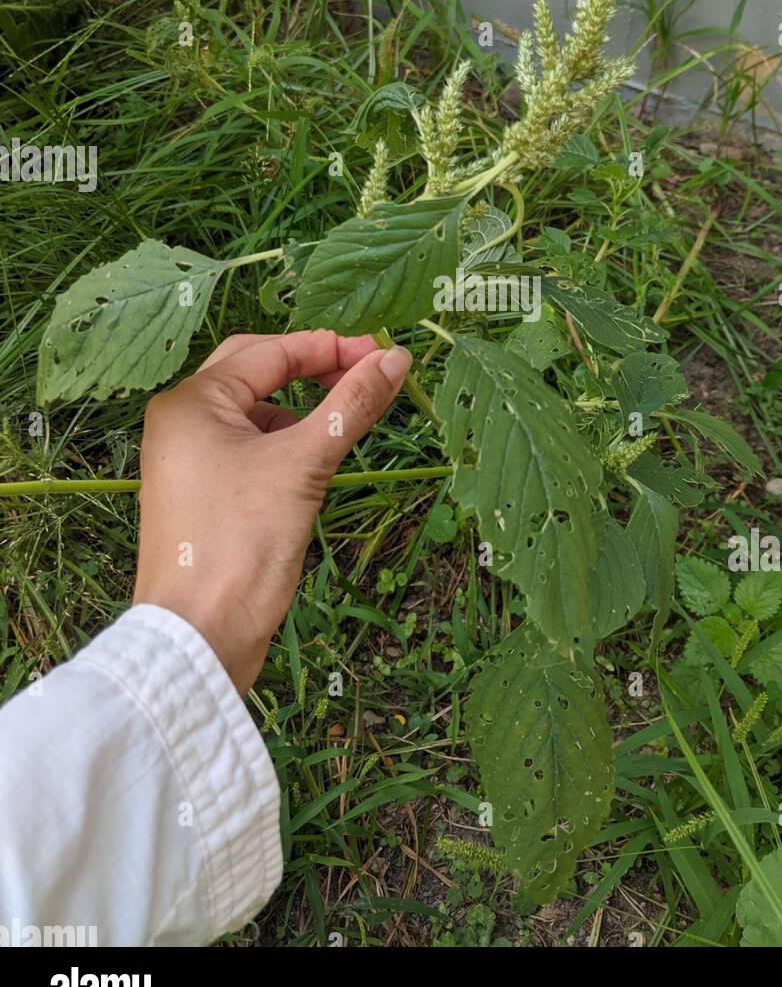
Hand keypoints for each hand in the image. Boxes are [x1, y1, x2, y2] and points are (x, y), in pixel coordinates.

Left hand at [133, 331, 411, 692]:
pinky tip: (316, 457)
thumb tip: (395, 359)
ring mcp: (188, 460)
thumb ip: (350, 406)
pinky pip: (249, 448)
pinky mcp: (202, 494)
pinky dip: (286, 443)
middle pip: (256, 371)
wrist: (198, 637)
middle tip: (367, 371)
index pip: (270, 352)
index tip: (383, 354)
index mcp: (191, 403)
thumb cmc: (241, 544)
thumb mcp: (304, 466)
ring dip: (302, 407)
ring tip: (349, 413)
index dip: (330, 348)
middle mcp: (181, 422)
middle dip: (313, 367)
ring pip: (255, 412)